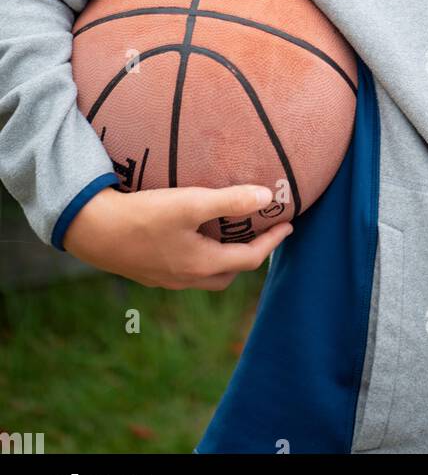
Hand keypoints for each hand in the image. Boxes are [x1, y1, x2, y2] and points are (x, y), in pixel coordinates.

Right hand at [62, 184, 292, 290]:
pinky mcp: (148, 271)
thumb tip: (266, 196)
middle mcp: (186, 278)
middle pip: (229, 274)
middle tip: (260, 231)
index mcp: (202, 265)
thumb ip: (230, 200)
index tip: (289, 225)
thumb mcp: (190, 203)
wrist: (91, 229)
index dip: (273, 241)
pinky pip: (185, 268)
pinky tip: (191, 235)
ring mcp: (165, 278)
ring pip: (206, 274)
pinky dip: (200, 255)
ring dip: (223, 257)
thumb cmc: (143, 216)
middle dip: (249, 255)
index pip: (250, 259)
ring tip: (228, 232)